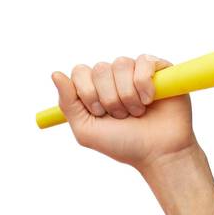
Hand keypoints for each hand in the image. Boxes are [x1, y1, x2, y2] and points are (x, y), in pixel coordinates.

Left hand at [51, 54, 197, 171]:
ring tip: (137, 112)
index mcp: (95, 89)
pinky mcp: (159, 69)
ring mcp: (136, 72)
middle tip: (121, 116)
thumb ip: (68, 103)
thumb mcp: (86, 130)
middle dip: (109, 98)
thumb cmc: (123, 144)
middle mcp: (114, 78)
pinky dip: (144, 84)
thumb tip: (55, 74)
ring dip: (127, 95)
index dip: (87, 92)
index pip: (79, 72)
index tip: (99, 113)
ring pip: (121, 64)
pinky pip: (143, 62)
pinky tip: (150, 100)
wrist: (158, 152)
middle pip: (99, 68)